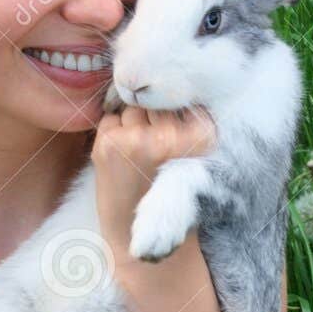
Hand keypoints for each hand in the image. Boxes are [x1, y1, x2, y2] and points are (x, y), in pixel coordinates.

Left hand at [92, 105, 215, 263]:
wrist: (138, 236)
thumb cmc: (167, 193)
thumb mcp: (192, 156)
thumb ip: (187, 121)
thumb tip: (164, 76)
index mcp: (202, 138)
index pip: (183, 99)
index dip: (175, 114)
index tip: (173, 137)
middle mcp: (172, 137)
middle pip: (158, 100)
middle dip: (152, 118)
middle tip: (152, 153)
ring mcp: (138, 139)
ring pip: (133, 107)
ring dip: (131, 124)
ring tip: (136, 156)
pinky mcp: (110, 143)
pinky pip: (111, 117)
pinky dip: (113, 132)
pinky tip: (120, 158)